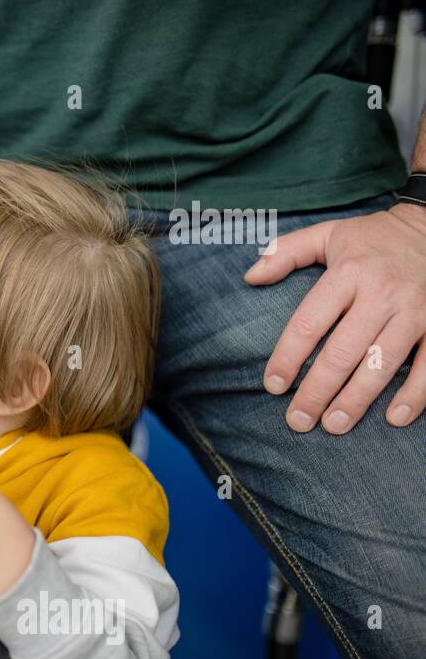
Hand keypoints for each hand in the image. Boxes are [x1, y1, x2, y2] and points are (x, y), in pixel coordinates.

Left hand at [243, 203, 425, 432]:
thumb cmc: (373, 238)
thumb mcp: (329, 234)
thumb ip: (286, 252)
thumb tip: (250, 277)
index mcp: (348, 273)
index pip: (309, 323)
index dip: (287, 358)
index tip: (273, 385)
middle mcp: (382, 293)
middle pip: (342, 353)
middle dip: (316, 392)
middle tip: (298, 421)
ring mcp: (416, 310)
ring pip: (381, 364)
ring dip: (356, 400)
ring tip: (334, 425)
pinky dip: (414, 394)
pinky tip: (393, 417)